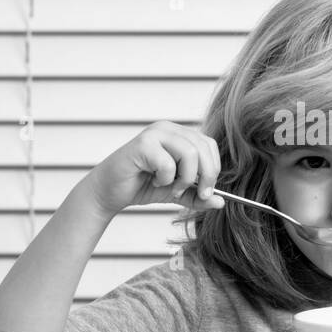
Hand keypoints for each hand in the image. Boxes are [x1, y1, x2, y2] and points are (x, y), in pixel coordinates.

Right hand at [89, 121, 227, 216]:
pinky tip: (155, 180)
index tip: (207, 191)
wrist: (109, 192)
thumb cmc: (142, 186)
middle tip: (198, 193)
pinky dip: (166, 179)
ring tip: (172, 188)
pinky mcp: (142, 144)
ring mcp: (154, 133)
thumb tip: (221, 203)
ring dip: (185, 178)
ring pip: (189, 153)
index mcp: (179, 135)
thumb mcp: (177, 193)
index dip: (213, 169)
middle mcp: (168, 129)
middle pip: (203, 147)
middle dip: (206, 176)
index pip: (209, 144)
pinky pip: (168, 163)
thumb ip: (198, 196)